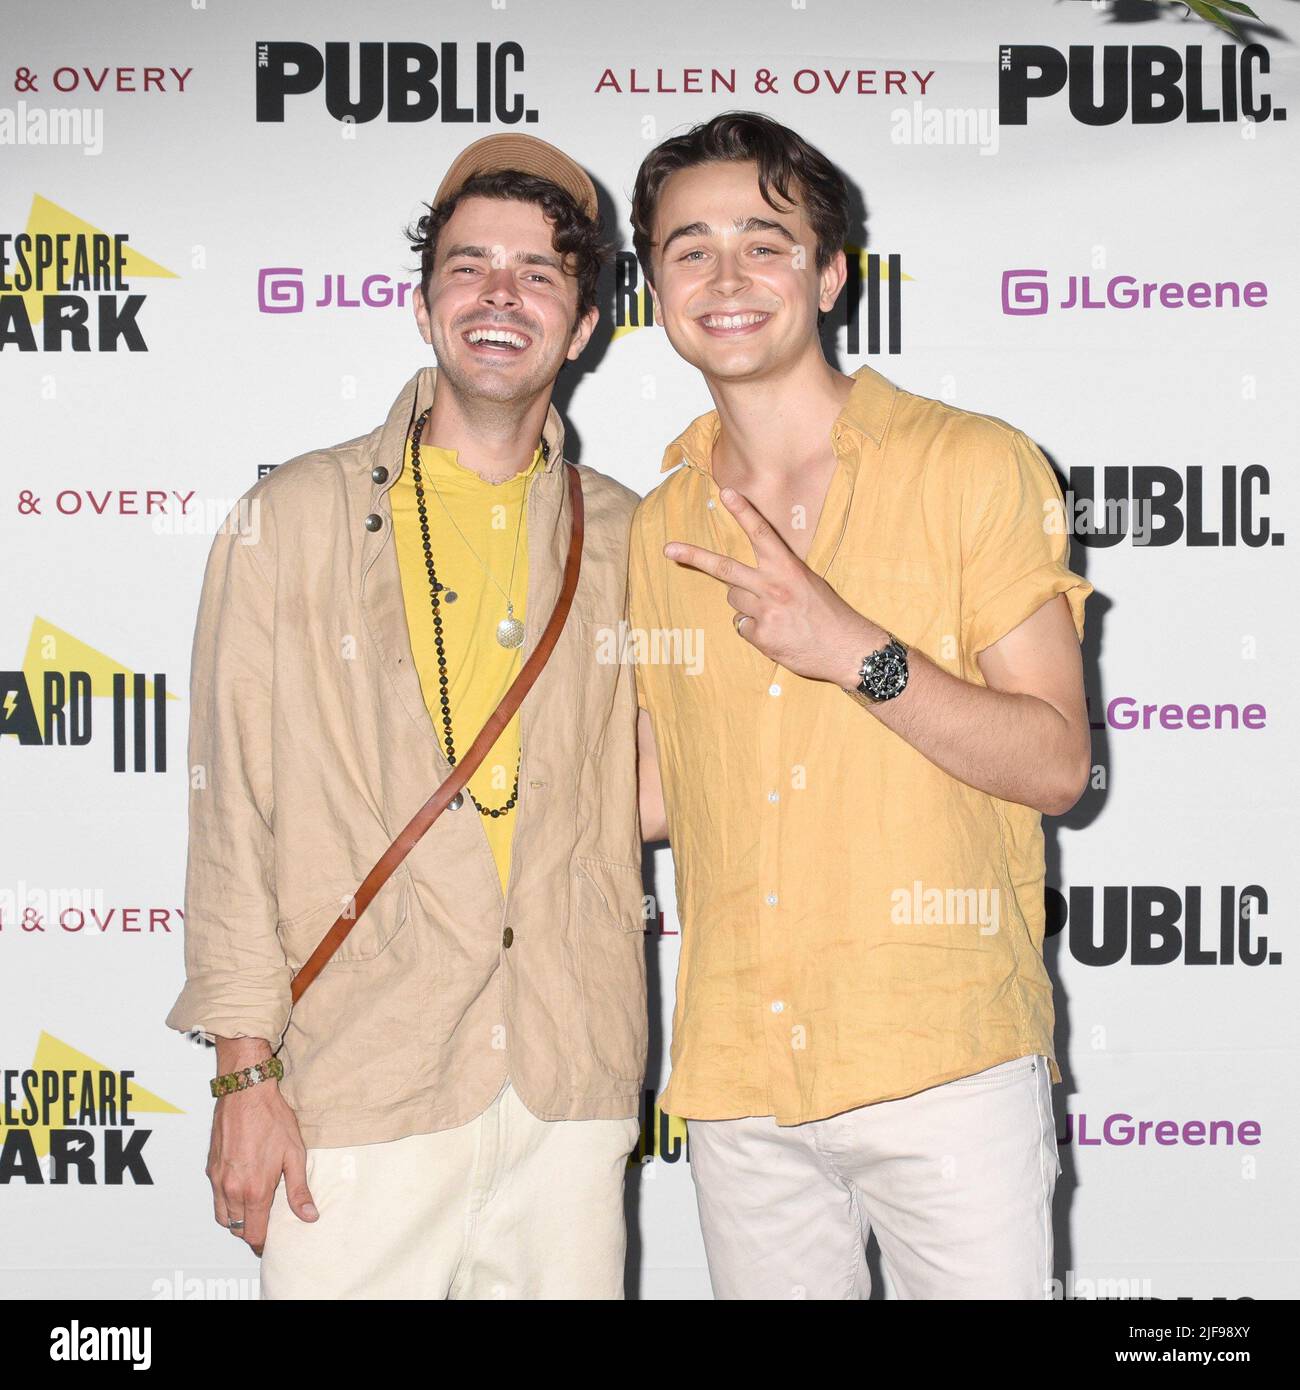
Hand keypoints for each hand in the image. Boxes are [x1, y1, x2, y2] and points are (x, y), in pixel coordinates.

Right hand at [207, 1076, 316, 1257]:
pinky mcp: (210, 1168)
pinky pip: (215, 1197)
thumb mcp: (294, 1154)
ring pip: (222, 1216)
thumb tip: (309, 1216)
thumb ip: (299, 1190)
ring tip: (253, 1209)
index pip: (252, 1233)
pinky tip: (241, 1188)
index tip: (270, 1241)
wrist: (245, 1093)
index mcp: (254, 1190)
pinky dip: (226, 1202)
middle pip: (236, 1228)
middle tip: (265, 1223)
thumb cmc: (271, 1119)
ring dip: (236, 1219)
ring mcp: (217, 1179)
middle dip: (249, 1230)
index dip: (262, 1242)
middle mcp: (231, 1189)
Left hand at [663, 486, 884, 687]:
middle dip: (694, 557)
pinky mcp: (761, 635)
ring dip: (746, 605)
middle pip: (724, 568)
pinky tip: (776, 634)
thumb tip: (746, 580)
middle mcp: (774, 586)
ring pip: (734, 600)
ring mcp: (765, 611)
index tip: (726, 492)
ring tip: (774, 614)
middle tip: (669, 549)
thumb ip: (779, 575)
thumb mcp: (808, 583)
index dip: (743, 511)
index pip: (762, 533)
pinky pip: (742, 627)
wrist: (848, 649)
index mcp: (788, 568)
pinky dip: (754, 630)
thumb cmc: (828, 614)